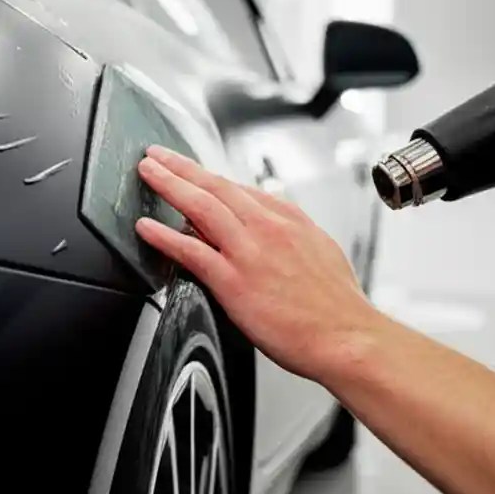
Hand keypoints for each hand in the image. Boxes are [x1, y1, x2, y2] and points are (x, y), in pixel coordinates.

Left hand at [134, 146, 385, 382]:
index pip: (239, 188)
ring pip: (200, 206)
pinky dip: (164, 236)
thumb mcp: (320, 250)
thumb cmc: (337, 306)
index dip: (207, 176)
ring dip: (169, 184)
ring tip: (147, 172)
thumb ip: (290, 232)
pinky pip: (191, 251)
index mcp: (288, 219)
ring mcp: (249, 253)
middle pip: (215, 186)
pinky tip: (146, 227)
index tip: (188, 169)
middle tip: (155, 154)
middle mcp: (267, 227)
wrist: (348, 339)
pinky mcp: (234, 281)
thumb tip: (269, 222)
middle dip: (181, 167)